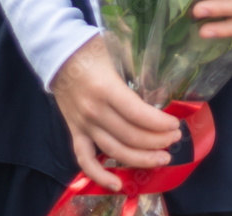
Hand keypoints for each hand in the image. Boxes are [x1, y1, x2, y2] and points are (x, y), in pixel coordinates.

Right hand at [50, 34, 181, 190]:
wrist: (57, 54)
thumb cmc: (90, 48)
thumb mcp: (116, 48)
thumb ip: (135, 65)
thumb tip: (158, 82)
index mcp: (106, 88)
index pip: (138, 114)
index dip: (159, 123)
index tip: (175, 124)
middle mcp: (95, 110)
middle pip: (130, 135)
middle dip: (157, 141)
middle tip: (174, 140)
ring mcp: (83, 124)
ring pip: (114, 151)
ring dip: (140, 159)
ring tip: (162, 159)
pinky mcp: (75, 131)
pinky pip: (84, 160)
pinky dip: (100, 175)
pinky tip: (118, 184)